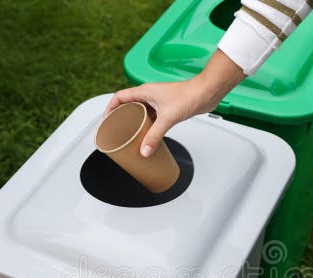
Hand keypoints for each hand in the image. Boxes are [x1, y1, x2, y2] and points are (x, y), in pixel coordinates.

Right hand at [105, 49, 245, 157]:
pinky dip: (147, 123)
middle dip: (121, 116)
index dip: (110, 107)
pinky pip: (151, 115)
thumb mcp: (168, 118)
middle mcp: (149, 94)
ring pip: (140, 110)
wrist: (206, 92)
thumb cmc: (189, 96)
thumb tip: (145, 150)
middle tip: (117, 129)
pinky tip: (148, 133)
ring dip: (135, 120)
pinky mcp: (167, 106)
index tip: (106, 119)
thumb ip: (155, 135)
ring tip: (130, 133)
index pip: (120, 97)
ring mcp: (158, 99)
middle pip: (128, 104)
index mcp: (144, 91)